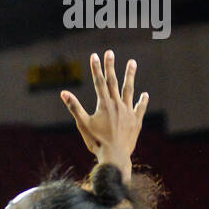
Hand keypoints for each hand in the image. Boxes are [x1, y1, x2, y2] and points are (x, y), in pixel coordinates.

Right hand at [61, 51, 147, 167]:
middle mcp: (117, 104)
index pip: (99, 82)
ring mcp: (128, 112)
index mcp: (104, 104)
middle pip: (113, 82)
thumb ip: (74, 107)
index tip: (94, 56)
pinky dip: (142, 101)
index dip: (96, 68)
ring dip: (130, 75)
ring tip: (132, 62)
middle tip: (109, 53)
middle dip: (110, 66)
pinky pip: (140, 108)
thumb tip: (64, 93)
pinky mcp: (136, 121)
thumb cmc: (96, 141)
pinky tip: (144, 95)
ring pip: (129, 90)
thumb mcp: (83, 124)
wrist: (114, 156)